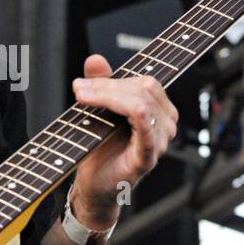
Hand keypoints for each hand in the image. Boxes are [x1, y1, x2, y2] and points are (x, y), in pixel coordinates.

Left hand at [70, 54, 178, 220]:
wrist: (93, 185)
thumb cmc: (100, 149)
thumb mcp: (98, 110)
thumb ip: (101, 83)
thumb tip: (95, 58)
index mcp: (159, 111)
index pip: (145, 82)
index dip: (113, 79)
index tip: (82, 84)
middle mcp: (165, 125)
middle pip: (144, 88)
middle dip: (107, 86)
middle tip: (78, 91)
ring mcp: (159, 142)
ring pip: (141, 103)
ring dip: (108, 96)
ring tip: (81, 99)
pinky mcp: (147, 157)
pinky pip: (146, 127)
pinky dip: (129, 111)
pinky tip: (109, 109)